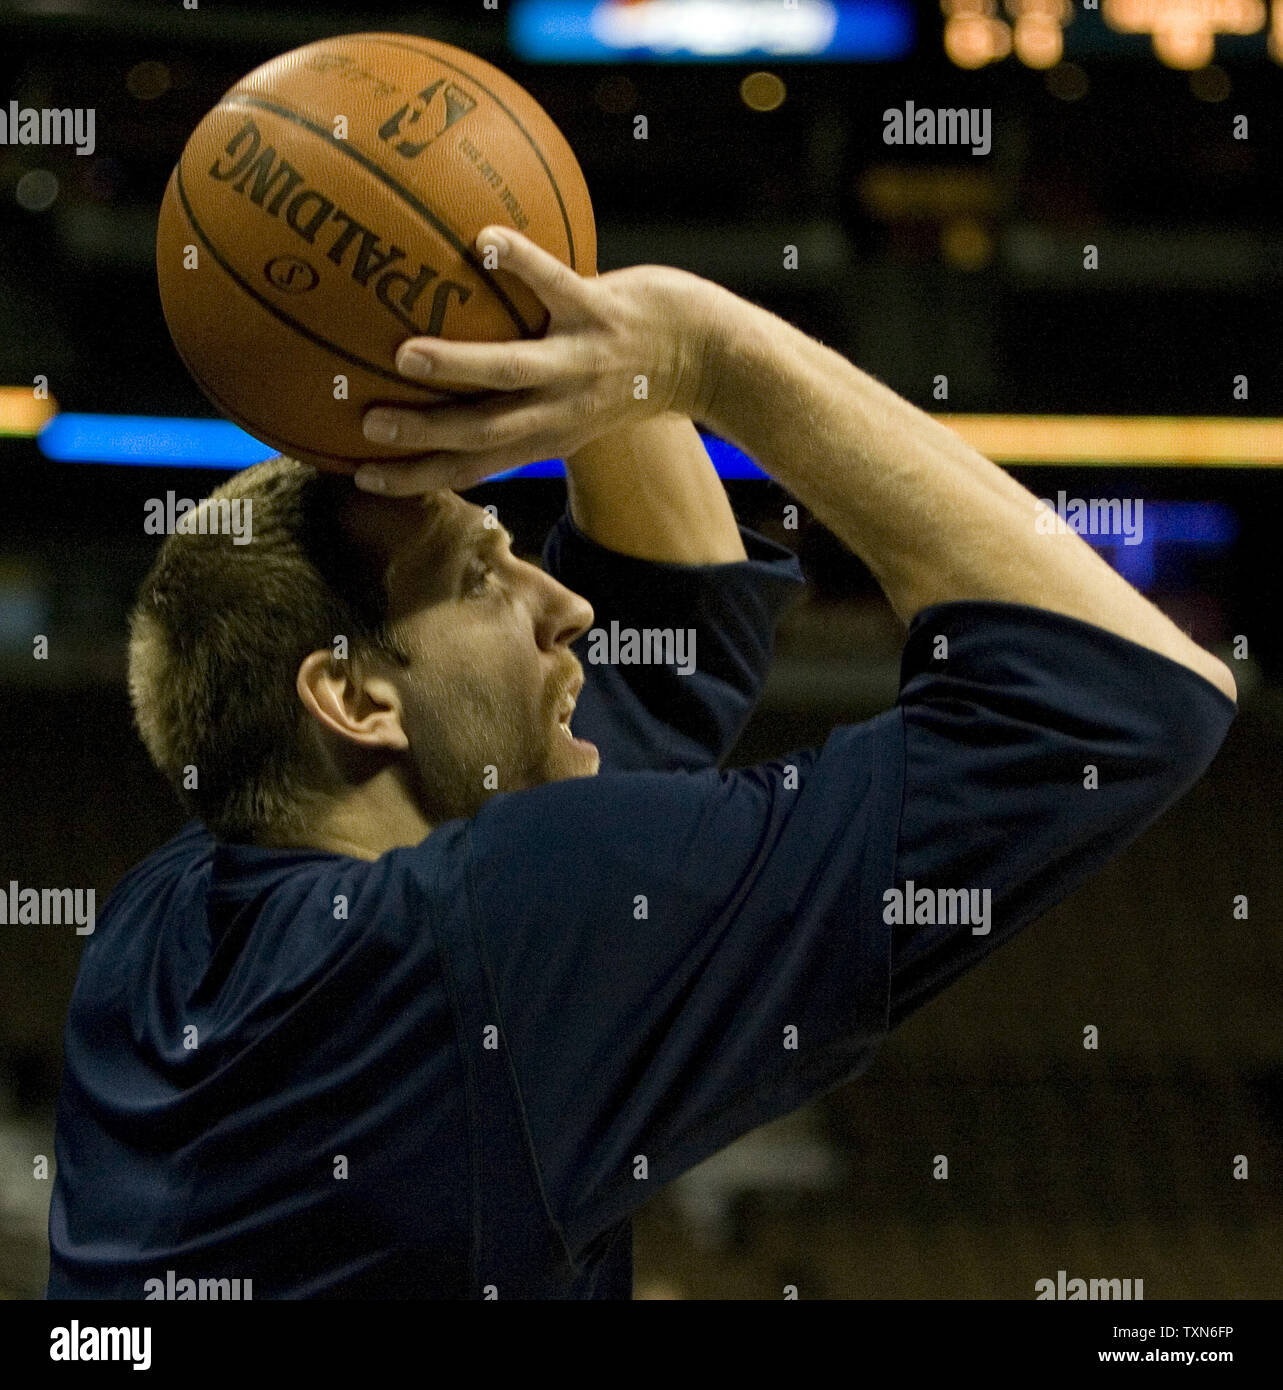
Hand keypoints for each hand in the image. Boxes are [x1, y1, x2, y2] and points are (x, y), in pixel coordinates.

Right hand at [357, 226, 713, 494]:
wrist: (708, 355)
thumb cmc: (630, 376)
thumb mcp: (576, 408)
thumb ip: (521, 405)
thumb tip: (452, 389)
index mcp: (546, 437)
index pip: (471, 468)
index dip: (418, 477)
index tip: (363, 477)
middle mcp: (561, 410)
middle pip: (483, 433)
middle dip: (424, 436)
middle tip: (368, 426)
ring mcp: (581, 361)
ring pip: (513, 371)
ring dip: (460, 365)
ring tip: (406, 355)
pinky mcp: (601, 311)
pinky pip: (553, 281)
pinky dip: (518, 261)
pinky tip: (478, 238)